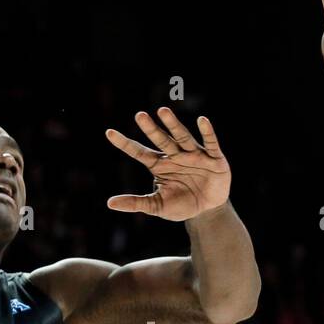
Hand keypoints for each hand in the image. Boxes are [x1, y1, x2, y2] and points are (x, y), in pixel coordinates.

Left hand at [105, 109, 231, 220]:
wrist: (207, 211)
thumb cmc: (181, 205)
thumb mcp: (157, 206)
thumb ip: (136, 202)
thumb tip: (109, 203)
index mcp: (159, 165)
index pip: (139, 152)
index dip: (125, 143)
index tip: (109, 133)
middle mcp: (175, 155)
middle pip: (161, 140)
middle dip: (151, 129)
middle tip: (139, 116)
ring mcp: (194, 154)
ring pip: (182, 137)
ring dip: (173, 125)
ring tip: (162, 112)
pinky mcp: (214, 158)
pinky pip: (210, 143)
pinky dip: (207, 132)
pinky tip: (202, 120)